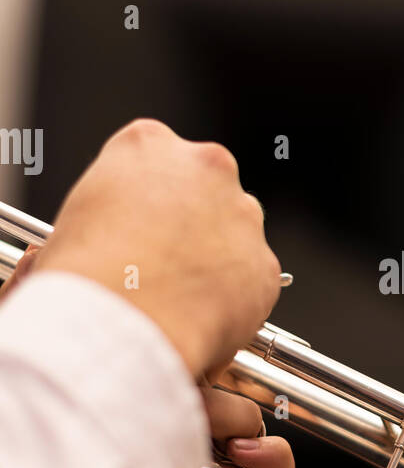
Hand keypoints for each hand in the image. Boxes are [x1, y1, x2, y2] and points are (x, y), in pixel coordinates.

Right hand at [34, 119, 281, 377]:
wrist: (118, 321)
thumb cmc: (86, 275)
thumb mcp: (75, 220)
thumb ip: (110, 211)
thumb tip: (113, 235)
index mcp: (148, 145)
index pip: (157, 161)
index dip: (150, 201)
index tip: (144, 226)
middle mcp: (205, 168)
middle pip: (206, 191)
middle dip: (191, 225)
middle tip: (164, 264)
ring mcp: (242, 215)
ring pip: (236, 235)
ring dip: (217, 261)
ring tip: (179, 299)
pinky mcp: (265, 265)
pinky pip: (253, 283)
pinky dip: (235, 303)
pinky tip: (201, 320)